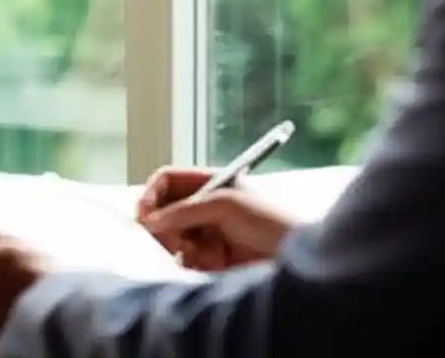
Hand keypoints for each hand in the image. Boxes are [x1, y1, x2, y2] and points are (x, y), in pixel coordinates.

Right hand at [138, 168, 297, 270]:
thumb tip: (150, 221)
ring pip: (172, 238)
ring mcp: (208, 233)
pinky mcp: (211, 260)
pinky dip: (194, 262)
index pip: (167, 181)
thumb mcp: (225, 206)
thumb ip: (184, 211)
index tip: (145, 214)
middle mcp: (205, 206)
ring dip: (183, 246)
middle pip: (164, 211)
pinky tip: (218, 263)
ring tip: (209, 253)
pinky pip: (185, 261)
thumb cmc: (272, 221)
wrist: (299, 259)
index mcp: (210, 183)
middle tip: (177, 239)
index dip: (152, 194)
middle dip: (166, 226)